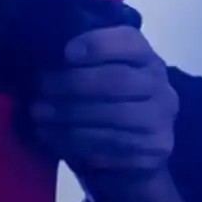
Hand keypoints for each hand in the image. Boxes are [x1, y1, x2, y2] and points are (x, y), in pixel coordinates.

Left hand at [31, 25, 178, 187]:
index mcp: (145, 58)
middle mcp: (161, 86)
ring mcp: (162, 120)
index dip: (98, 44)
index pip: (129, 41)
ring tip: (39, 116)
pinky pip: (113, 146)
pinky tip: (53, 137)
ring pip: (115, 116)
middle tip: (41, 90)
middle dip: (73, 84)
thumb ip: (77, 64)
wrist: (127, 159)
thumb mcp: (93, 78)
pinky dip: (78, 142)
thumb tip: (44, 54)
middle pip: (118, 79)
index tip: (66, 53)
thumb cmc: (101, 107)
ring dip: (70, 116)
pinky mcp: (156, 150)